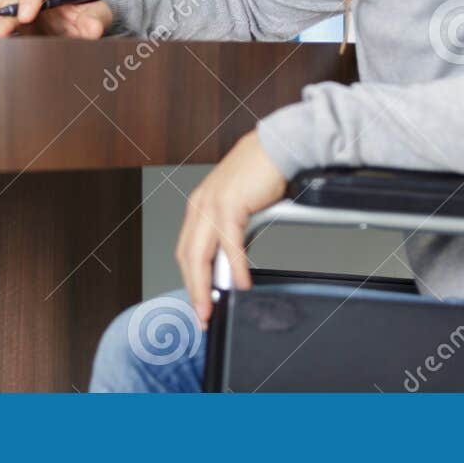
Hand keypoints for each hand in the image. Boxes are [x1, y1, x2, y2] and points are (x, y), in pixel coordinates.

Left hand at [175, 130, 288, 325]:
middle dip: (193, 290)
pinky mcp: (230, 203)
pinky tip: (241, 283)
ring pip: (201, 254)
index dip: (190, 280)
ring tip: (214, 307)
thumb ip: (230, 234)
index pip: (186, 251)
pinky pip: (229, 243)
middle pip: (188, 257)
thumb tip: (232, 266)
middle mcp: (200, 205)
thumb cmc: (261, 174)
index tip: (200, 303)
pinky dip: (235, 267)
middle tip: (202, 315)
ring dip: (207, 286)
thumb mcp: (239, 207)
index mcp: (199, 207)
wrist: (277, 146)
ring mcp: (212, 204)